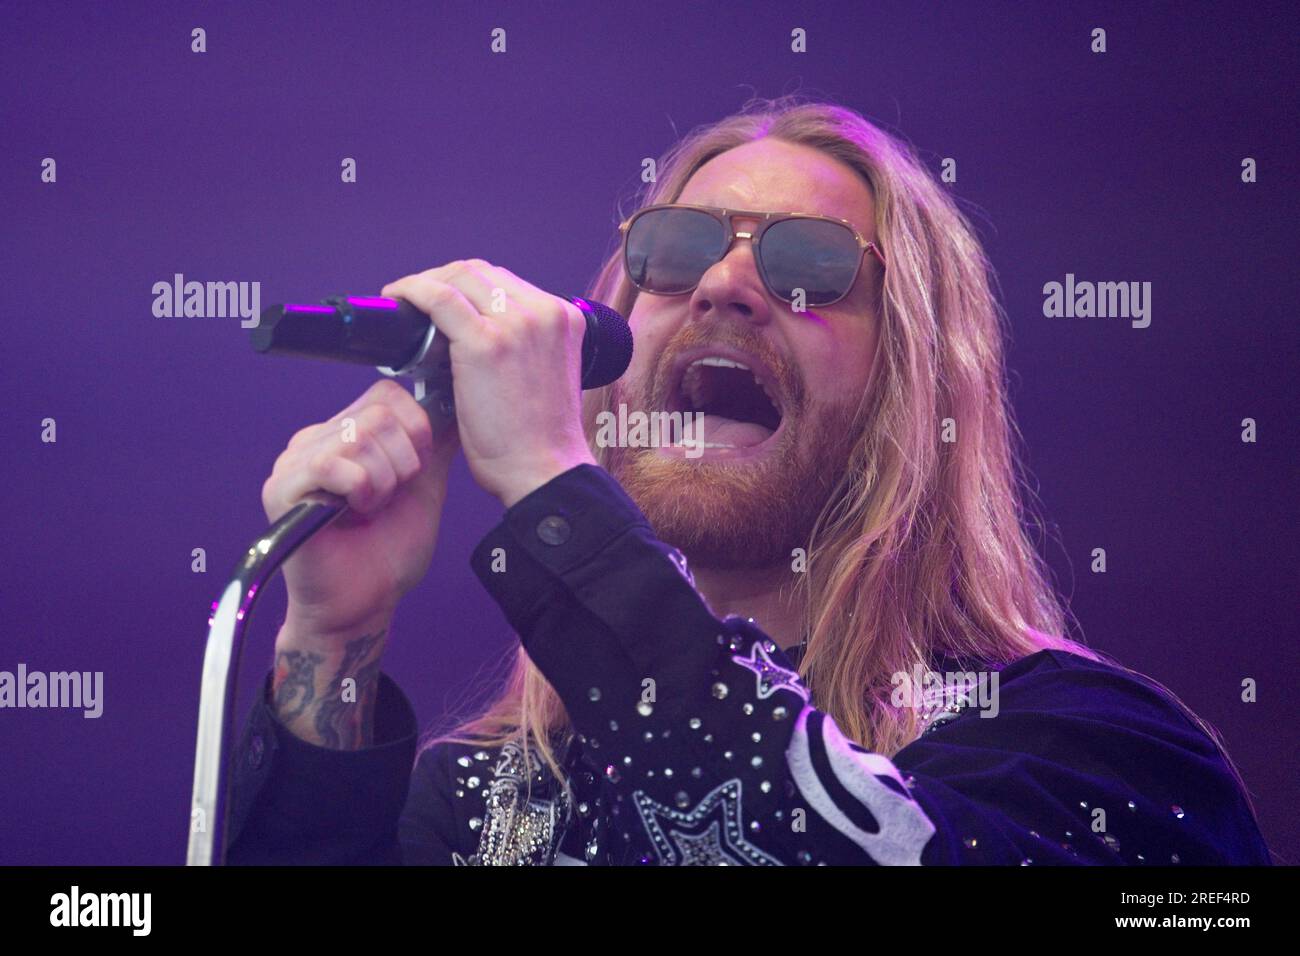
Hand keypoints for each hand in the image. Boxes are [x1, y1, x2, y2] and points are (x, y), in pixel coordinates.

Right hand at [261, 377, 459, 636]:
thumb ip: (435, 446)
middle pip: (377, 413)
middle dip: (403, 462)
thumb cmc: (388, 552)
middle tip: (390, 498)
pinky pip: (332, 465)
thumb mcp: (424, 488)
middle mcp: (315, 440)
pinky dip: (359, 491)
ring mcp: (294, 462)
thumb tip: (455, 407)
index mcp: (345, 433)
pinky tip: (352, 515)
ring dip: (382, 482)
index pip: (386, 394)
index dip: (415, 428)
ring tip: (370, 510)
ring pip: (359, 436)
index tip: (416, 470)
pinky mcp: (282, 489)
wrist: (364, 604)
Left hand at [380, 260, 595, 507]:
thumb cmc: (537, 440)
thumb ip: (520, 348)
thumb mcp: (541, 376)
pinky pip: (440, 298)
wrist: (544, 472)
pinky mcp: (486, 343)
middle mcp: (545, 314)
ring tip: (405, 302)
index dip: (465, 284)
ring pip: (459, 277)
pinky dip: (413, 291)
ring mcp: (517, 325)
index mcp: (564, 319)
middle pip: (481, 272)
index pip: (505, 282)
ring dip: (425, 283)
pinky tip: (398, 299)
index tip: (442, 298)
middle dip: (442, 279)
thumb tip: (468, 335)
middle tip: (416, 301)